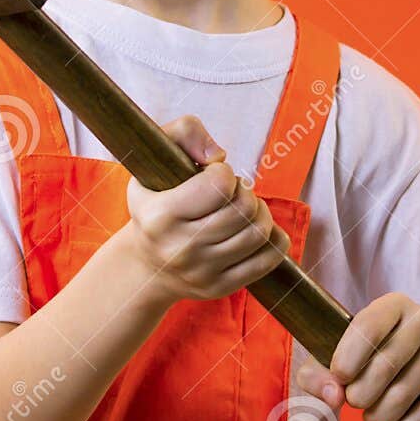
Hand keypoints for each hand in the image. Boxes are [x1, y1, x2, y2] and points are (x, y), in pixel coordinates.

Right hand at [123, 115, 289, 302]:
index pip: (218, 186)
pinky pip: (268, 260)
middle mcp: (180, 249)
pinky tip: (256, 229)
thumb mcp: (154, 158)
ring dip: (259, 212)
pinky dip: (273, 238)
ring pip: (258, 233)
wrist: (146, 264)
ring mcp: (201, 273)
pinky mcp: (220, 288)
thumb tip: (219, 156)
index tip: (212, 176)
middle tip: (231, 192)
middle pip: (243, 209)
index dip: (224, 172)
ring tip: (243, 209)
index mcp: (160, 216)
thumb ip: (184, 132)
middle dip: (244, 192)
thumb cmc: (155, 201)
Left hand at [294, 292, 419, 420]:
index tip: (339, 378)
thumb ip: (318, 375)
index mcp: (393, 305)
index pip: (368, 327)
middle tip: (355, 403)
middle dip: (361, 393)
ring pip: (405, 391)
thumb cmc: (373, 364)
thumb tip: (331, 394)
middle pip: (386, 364)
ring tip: (373, 419)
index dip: (348, 357)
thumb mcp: (341, 363)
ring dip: (381, 415)